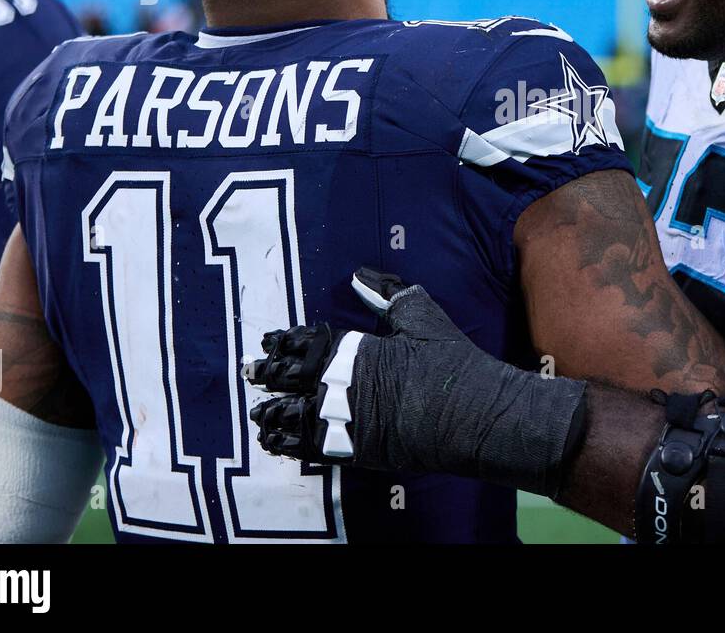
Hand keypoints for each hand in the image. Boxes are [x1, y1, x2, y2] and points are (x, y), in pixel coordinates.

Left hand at [244, 267, 586, 496]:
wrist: (474, 415)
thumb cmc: (453, 363)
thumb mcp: (423, 316)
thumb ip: (388, 294)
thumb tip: (360, 273)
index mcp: (357, 349)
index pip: (310, 343)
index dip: (286, 342)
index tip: (269, 341)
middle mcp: (345, 385)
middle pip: (295, 378)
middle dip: (269, 374)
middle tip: (249, 371)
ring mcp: (348, 421)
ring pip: (296, 415)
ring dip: (273, 413)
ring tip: (257, 411)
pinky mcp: (356, 451)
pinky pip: (311, 447)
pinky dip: (290, 444)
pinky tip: (276, 442)